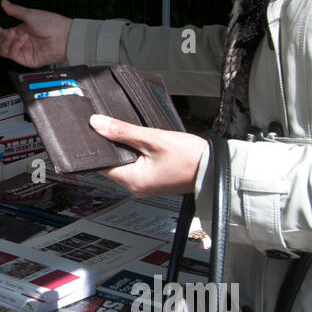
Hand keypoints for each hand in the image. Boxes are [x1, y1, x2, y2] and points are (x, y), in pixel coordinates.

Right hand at [0, 0, 71, 67]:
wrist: (64, 36)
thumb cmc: (52, 23)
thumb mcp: (30, 14)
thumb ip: (15, 10)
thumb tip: (3, 2)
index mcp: (21, 31)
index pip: (3, 35)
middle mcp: (21, 42)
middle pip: (1, 44)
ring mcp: (24, 51)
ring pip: (5, 51)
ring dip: (6, 41)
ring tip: (13, 34)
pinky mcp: (27, 60)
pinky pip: (14, 55)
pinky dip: (14, 47)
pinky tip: (20, 39)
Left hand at [91, 115, 206, 197]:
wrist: (214, 168)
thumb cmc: (189, 158)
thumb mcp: (153, 138)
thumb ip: (123, 131)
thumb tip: (98, 124)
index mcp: (133, 181)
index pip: (102, 165)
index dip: (99, 147)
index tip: (97, 132)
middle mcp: (137, 188)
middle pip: (113, 165)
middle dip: (114, 146)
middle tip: (118, 129)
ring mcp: (146, 186)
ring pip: (126, 165)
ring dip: (127, 150)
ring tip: (135, 136)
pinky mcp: (154, 181)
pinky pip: (137, 167)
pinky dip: (137, 155)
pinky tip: (144, 144)